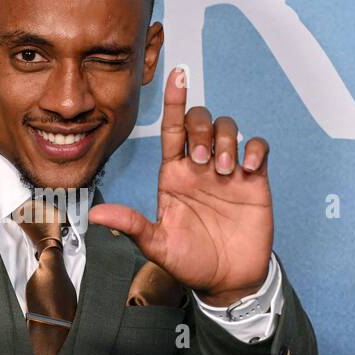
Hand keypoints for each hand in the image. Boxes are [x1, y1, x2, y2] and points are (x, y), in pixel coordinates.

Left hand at [88, 66, 272, 306]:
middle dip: (201, 130)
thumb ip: (131, 226)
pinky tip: (248, 169)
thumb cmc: (189, 261)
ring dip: (225, 141)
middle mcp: (199, 166)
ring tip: (223, 172)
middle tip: (202, 161)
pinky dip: (254, 149)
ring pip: (228, 128)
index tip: (177, 74)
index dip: (174, 100)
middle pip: (199, 121)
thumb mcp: (157, 245)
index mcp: (173, 174)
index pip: (171, 128)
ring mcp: (227, 170)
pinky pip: (258, 146)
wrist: (227, 280)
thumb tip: (96, 215)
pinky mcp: (254, 179)